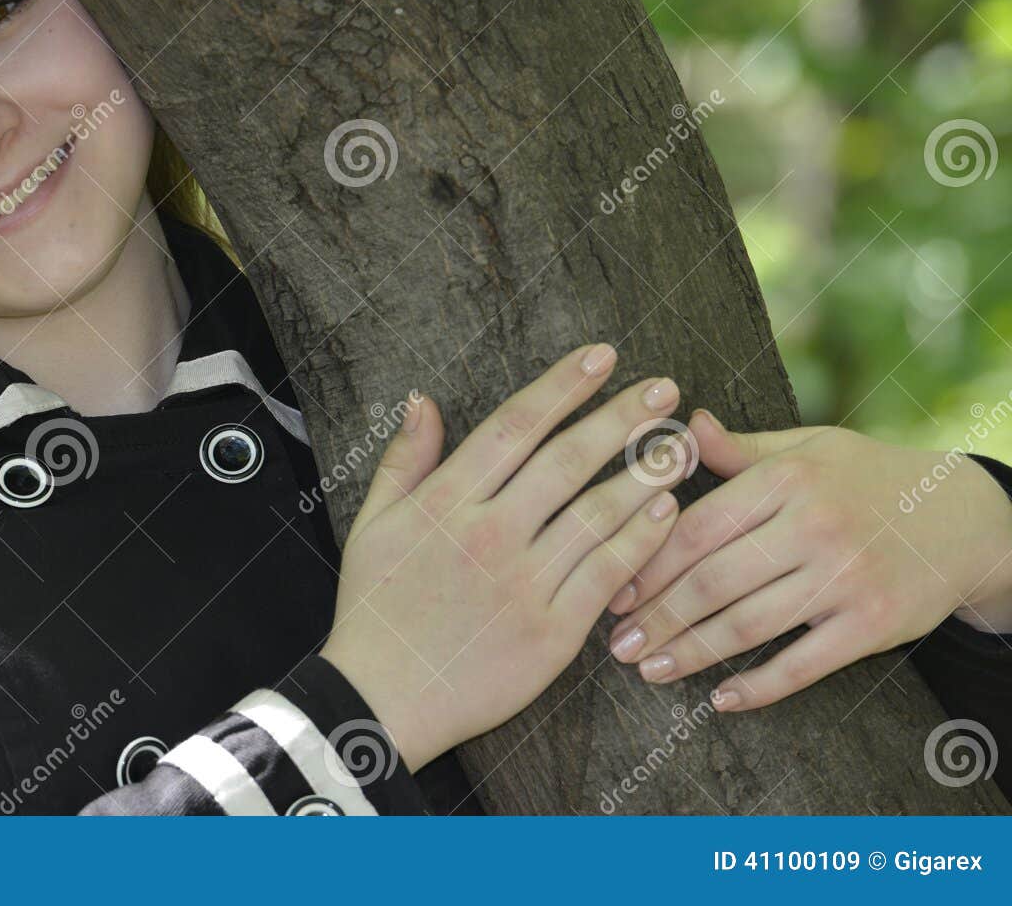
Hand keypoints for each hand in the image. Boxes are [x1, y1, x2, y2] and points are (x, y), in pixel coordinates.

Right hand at [319, 343, 692, 772]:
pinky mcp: (550, 633)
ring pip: (597, 514)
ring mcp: (523, 583)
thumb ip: (404, 460)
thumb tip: (425, 401)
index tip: (601, 357)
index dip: (562, 386)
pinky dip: (639, 541)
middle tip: (664, 388)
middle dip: (620, 418)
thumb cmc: (375, 611)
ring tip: (682, 445)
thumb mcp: (372, 525)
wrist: (380, 699)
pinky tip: (665, 512)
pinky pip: (606, 576)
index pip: (516, 426)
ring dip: (646, 473)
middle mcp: (489, 533)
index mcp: (446, 501)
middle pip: (567, 460)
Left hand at [604, 410, 1011, 711]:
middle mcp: (815, 527)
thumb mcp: (807, 448)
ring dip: (689, 653)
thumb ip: (740, 449)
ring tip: (647, 669)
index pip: (698, 526)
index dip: (647, 562)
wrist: (964, 517)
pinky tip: (719, 699)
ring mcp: (846, 579)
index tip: (610, 589)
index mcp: (789, 479)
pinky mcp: (874, 625)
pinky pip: (804, 665)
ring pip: (748, 625)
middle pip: (714, 580)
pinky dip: (758, 688)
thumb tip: (682, 426)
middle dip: (656, 616)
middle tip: (614, 643)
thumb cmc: (866, 478)